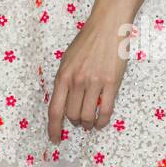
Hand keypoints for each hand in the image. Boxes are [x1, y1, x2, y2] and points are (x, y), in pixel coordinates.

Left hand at [46, 8, 128, 144]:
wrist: (107, 28)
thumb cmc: (86, 42)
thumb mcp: (67, 60)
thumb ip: (64, 81)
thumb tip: (62, 103)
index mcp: (63, 76)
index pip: (54, 109)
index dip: (53, 128)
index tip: (55, 139)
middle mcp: (77, 81)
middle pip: (72, 115)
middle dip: (74, 123)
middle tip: (78, 122)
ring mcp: (95, 83)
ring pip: (88, 116)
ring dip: (88, 124)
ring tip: (89, 124)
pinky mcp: (112, 83)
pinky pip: (106, 111)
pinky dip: (102, 121)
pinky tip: (100, 123)